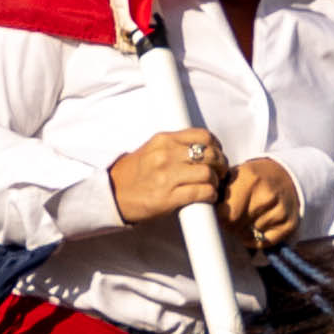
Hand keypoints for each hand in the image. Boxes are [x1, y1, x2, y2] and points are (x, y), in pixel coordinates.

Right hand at [106, 131, 227, 225]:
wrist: (113, 194)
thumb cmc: (135, 173)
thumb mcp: (152, 149)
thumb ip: (175, 146)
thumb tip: (203, 148)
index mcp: (163, 140)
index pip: (202, 136)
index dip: (217, 146)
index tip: (218, 153)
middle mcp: (165, 155)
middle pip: (209, 154)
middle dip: (221, 164)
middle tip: (221, 172)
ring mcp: (166, 177)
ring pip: (207, 173)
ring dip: (216, 181)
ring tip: (213, 185)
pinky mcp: (168, 198)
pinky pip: (201, 193)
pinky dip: (210, 195)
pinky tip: (208, 197)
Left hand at [222, 158, 303, 249]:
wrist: (285, 176)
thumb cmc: (252, 179)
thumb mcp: (235, 175)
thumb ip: (219, 192)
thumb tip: (202, 213)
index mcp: (250, 179)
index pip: (225, 213)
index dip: (219, 217)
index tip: (220, 214)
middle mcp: (267, 195)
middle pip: (236, 226)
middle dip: (230, 225)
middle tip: (232, 218)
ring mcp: (280, 210)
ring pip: (248, 236)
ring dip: (243, 232)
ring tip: (247, 218)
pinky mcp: (290, 224)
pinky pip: (263, 243)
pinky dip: (256, 239)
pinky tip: (256, 226)